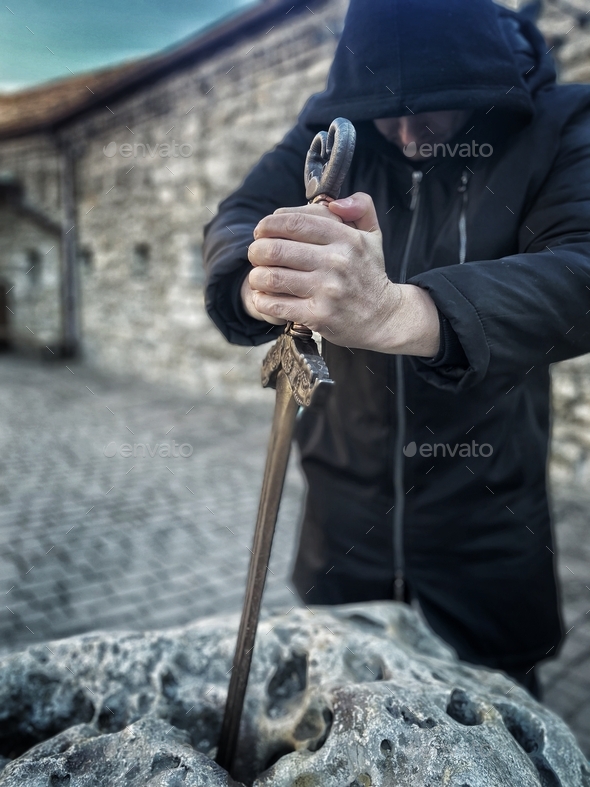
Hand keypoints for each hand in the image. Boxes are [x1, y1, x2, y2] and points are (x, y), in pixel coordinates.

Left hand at [246, 193, 439, 355]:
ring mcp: (326, 290)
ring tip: (258, 276)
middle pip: (276, 249)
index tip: (261, 230)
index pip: (295, 223)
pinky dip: (262, 300)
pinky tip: (263, 296)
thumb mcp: (372, 234)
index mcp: (346, 238)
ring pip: (272, 278)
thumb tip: (334, 202)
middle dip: (257, 250)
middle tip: (255, 254)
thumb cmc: (370, 274)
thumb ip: (360, 206)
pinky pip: (276, 305)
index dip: (269, 224)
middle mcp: (336, 262)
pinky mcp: (318, 315)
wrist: (384, 318)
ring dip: (256, 276)